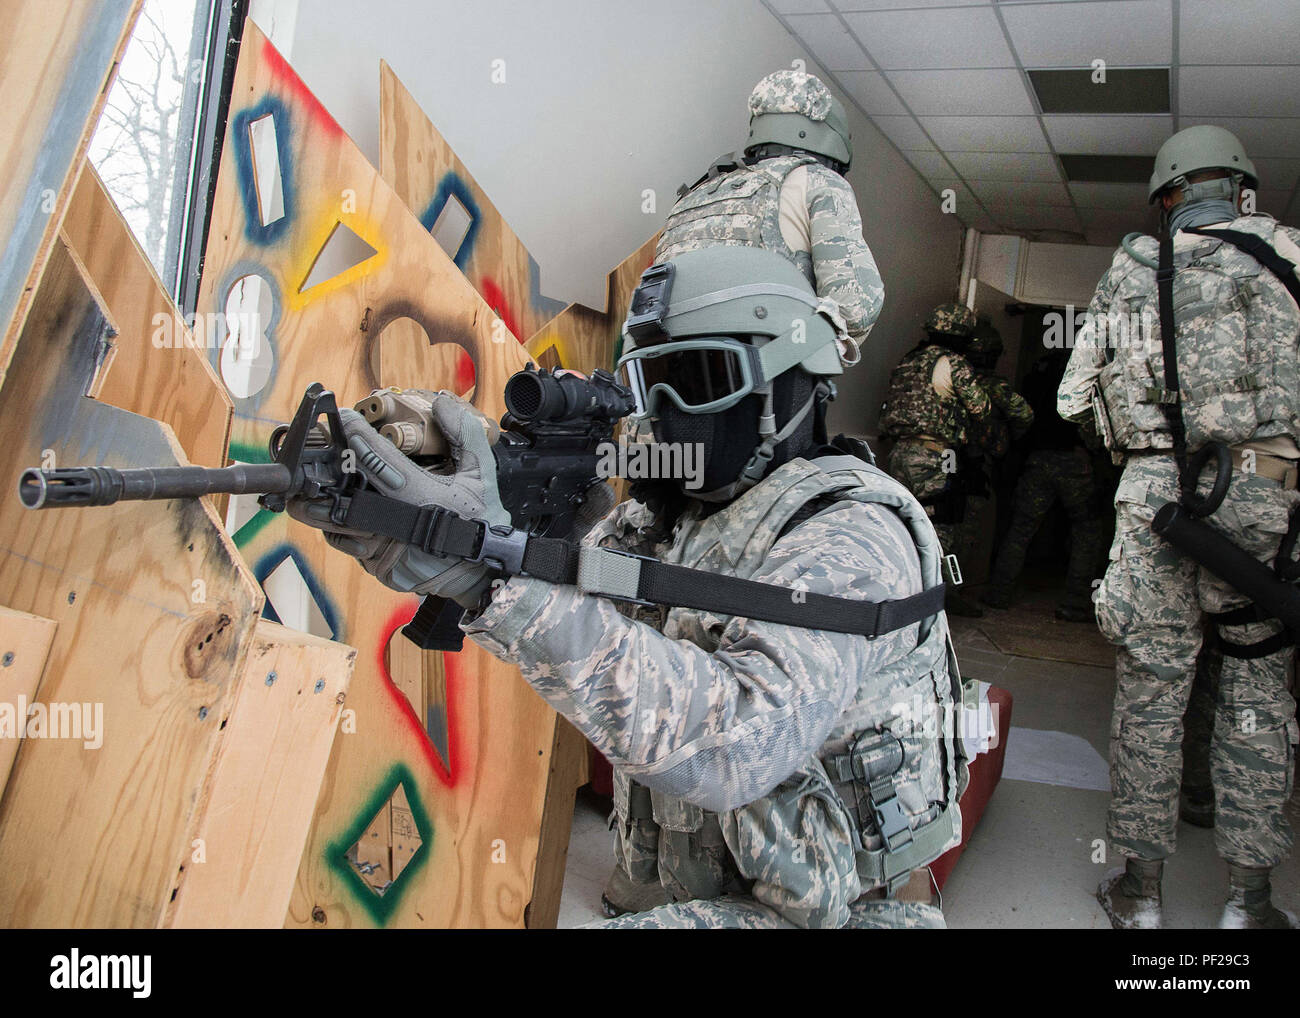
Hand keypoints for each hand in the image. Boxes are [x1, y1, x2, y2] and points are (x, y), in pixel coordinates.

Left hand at [287, 393, 508, 607]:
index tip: (345, 419)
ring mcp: (384, 547)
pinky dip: (340, 526)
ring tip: (315, 483)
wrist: (480, 571)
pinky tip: (337, 510)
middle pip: (349, 489)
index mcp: (422, 496)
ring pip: (340, 521)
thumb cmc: (480, 522)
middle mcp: (398, 523)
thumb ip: (464, 435)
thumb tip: (440, 403)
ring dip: (325, 500)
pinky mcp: (376, 565)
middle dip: (331, 466)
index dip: (358, 437)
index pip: (379, 460)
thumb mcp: (482, 474)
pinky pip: (348, 543)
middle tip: (320, 448)